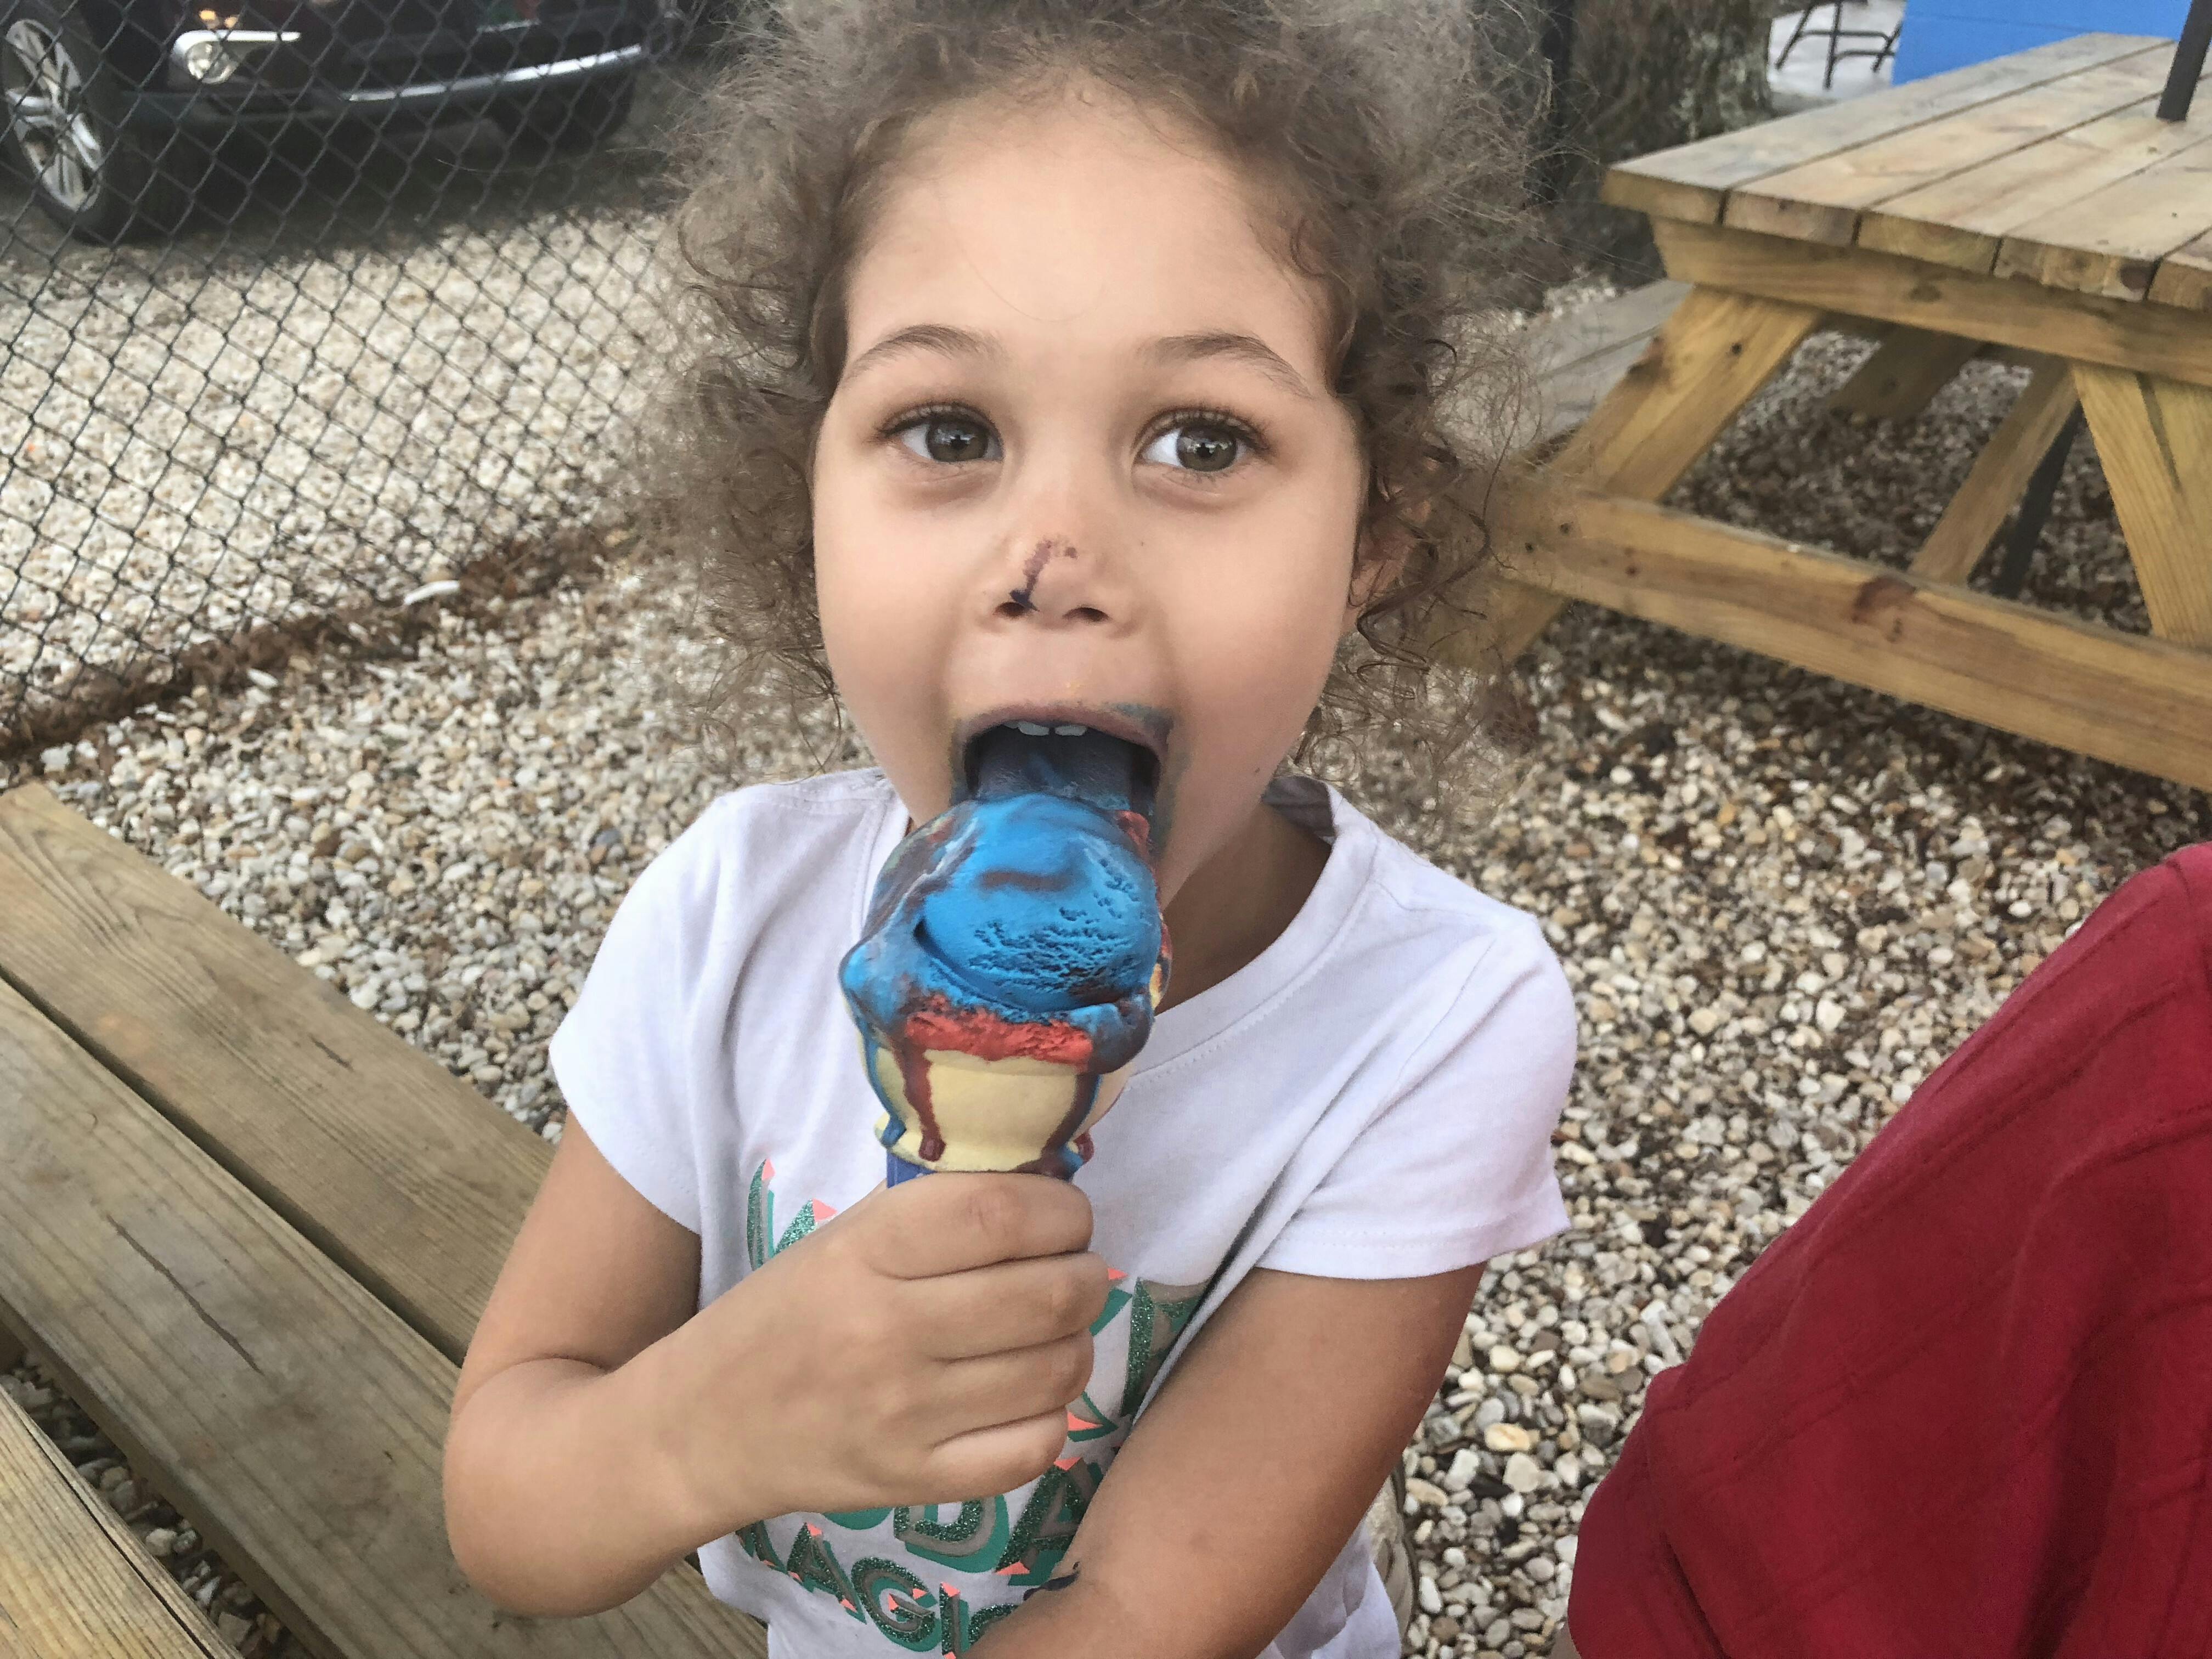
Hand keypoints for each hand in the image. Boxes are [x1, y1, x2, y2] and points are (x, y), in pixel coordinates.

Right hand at [652, 1172, 1107, 1533]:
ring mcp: (903, 1417)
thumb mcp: (844, 1237)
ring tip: (1053, 1330)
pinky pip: (1035, 1448)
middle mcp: (885, 1332)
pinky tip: (1030, 1392)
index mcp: (864, 1252)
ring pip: (1056, 1371)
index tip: (1068, 1215)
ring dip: (1076, 1341)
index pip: (999, 1214)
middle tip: (1074, 1270)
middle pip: (1047, 1295)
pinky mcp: (914, 1483)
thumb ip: (938, 1213)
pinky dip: (1052, 1414)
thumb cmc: (789, 1312)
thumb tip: (1052, 1190)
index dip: (1061, 1209)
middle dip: (1085, 1274)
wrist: (704, 1425)